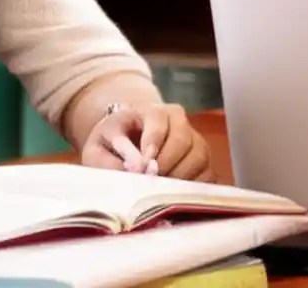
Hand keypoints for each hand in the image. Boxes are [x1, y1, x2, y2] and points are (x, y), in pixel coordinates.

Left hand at [80, 103, 213, 181]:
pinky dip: (193, 187)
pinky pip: (208, 174)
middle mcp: (180, 123)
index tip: (142, 166)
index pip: (159, 122)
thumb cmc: (112, 145)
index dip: (152, 143)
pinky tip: (175, 195)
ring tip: (160, 190)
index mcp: (155, 111)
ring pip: (198, 157)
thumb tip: (136, 168)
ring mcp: (195, 142)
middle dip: (166, 163)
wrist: (126, 146)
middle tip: (150, 181)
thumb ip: (112, 155)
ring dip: (179, 176)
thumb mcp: (99, 146)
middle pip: (183, 139)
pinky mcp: (204, 163)